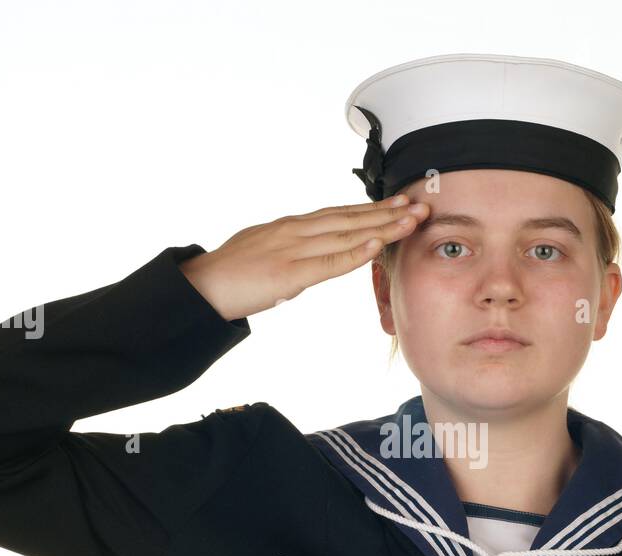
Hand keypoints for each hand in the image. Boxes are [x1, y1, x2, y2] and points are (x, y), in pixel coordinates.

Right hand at [179, 194, 428, 320]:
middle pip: (349, 217)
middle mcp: (296, 230)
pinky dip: (353, 252)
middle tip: (420, 204)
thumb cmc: (229, 274)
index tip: (400, 203)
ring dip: (382, 227)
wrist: (200, 286)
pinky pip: (328, 262)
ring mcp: (293, 249)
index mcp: (291, 226)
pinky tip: (375, 244)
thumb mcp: (265, 251)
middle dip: (388, 212)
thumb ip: (291, 249)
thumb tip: (310, 251)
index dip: (372, 208)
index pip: (339, 213)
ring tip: (411, 220)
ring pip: (345, 234)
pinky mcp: (289, 272)